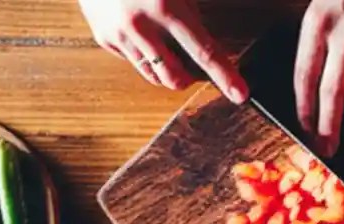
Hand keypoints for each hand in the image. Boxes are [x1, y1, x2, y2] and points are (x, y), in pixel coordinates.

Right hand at [79, 0, 247, 99]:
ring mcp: (120, 34)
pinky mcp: (104, 38)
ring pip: (153, 75)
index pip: (204, 52)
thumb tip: (205, 42)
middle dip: (190, 77)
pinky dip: (145, 55)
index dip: (225, 76)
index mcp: (166, 6)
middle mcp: (142, 25)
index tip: (240, 94)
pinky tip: (144, 34)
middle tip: (195, 65)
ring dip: (167, 69)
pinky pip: (133, 61)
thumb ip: (191, 11)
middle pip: (175, 77)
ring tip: (169, 48)